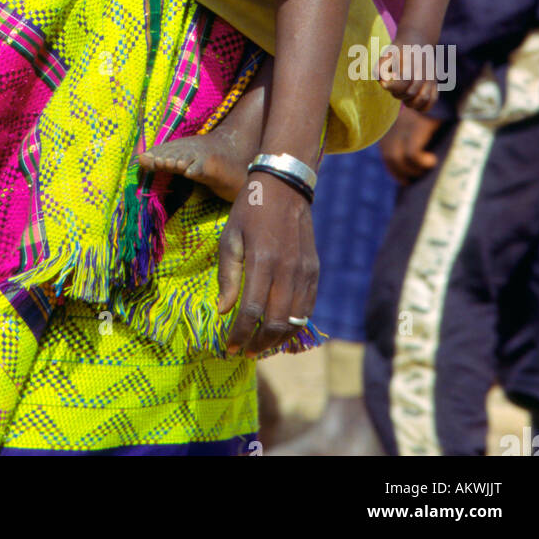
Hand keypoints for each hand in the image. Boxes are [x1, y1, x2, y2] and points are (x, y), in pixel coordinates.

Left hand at [217, 172, 318, 357]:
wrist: (285, 186)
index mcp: (261, 261)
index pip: (252, 311)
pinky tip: (280, 330)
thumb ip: (228, 275)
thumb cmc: (250, 210)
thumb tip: (224, 310)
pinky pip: (308, 307)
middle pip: (276, 322)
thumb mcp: (231, 236)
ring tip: (261, 347)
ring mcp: (304, 271)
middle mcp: (286, 270)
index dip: (240, 334)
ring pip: (295, 320)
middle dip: (259, 344)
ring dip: (278, 340)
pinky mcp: (314, 270)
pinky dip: (295, 324)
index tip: (230, 347)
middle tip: (244, 352)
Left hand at [375, 31, 437, 112]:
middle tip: (391, 88)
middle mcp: (424, 70)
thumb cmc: (398, 49)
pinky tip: (412, 103)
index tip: (384, 85)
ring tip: (403, 98)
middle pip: (411, 91)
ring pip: (423, 98)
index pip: (405, 80)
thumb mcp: (387, 52)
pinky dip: (423, 107)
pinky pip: (433, 99)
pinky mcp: (435, 83)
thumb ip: (381, 65)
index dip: (393, 85)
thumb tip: (382, 80)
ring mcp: (431, 77)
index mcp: (413, 62)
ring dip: (410, 102)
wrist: (417, 41)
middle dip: (398, 93)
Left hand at [380, 109, 440, 183]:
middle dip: (401, 173)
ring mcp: (405, 123)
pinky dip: (421, 162)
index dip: (394, 170)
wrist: (449, 90)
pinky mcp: (418, 125)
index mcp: (394, 124)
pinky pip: (412, 153)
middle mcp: (395, 123)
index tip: (405, 179)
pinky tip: (432, 160)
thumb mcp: (421, 123)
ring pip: (397, 157)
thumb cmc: (438, 110)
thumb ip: (413, 136)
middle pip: (390, 156)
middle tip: (415, 181)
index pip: (386, 152)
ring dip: (412, 170)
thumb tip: (414, 161)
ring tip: (427, 168)